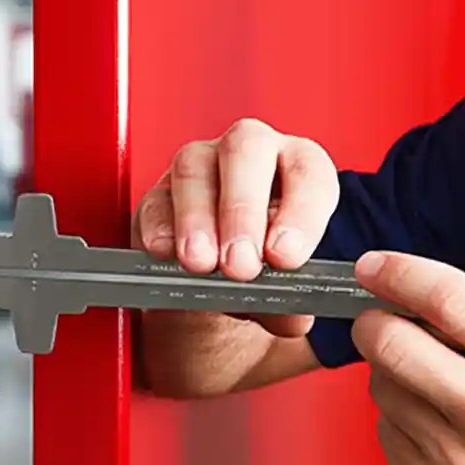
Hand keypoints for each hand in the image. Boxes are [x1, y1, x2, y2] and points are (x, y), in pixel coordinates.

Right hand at [132, 118, 339, 336]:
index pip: (309, 173)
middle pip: (247, 150)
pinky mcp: (159, 194)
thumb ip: (292, 299)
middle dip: (242, 209)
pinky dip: (160, 228)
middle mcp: (252, 156)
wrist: (218, 294)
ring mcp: (201, 166)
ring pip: (193, 168)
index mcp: (300, 167)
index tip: (285, 256)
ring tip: (200, 263)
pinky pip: (155, 199)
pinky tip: (167, 253)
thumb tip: (291, 314)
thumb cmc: (264, 274)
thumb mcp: (287, 289)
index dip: (300, 213)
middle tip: (239, 263)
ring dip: (196, 218)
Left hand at [352, 251, 464, 464]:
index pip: (449, 302)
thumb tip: (439, 281)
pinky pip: (384, 428)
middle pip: (394, 344)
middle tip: (384, 317)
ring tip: (429, 374)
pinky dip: (400, 412)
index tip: (373, 266)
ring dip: (391, 367)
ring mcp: (458, 461)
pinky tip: (437, 418)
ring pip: (381, 384)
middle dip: (375, 319)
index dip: (399, 274)